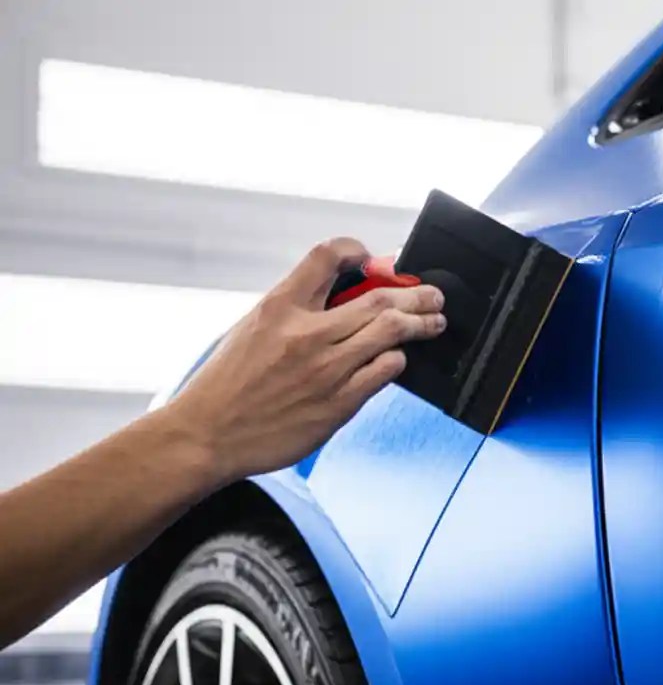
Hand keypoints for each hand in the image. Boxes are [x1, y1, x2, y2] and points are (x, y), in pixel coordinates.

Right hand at [164, 238, 444, 483]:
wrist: (206, 436)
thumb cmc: (227, 384)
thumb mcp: (252, 328)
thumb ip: (295, 309)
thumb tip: (341, 293)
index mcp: (278, 308)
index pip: (326, 256)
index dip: (356, 249)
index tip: (373, 257)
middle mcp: (306, 334)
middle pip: (379, 298)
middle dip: (416, 292)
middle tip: (432, 294)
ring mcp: (326, 369)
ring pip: (392, 331)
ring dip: (422, 323)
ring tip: (434, 322)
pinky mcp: (339, 402)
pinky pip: (386, 369)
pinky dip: (398, 359)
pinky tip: (398, 358)